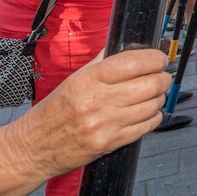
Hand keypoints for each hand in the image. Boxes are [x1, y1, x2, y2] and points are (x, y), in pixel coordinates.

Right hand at [17, 49, 169, 174]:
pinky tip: (147, 112)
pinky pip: (147, 126)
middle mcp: (98, 101)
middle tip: (162, 75)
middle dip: (163, 77)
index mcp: (88, 80)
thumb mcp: (74, 79)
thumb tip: (128, 47)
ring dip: (159, 97)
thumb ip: (101, 63)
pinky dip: (153, 116)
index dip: (154, 58)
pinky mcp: (112, 143)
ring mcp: (106, 124)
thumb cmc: (54, 111)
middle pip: (150, 84)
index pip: (133, 63)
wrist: (33, 148)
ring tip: (153, 94)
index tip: (159, 58)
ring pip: (153, 105)